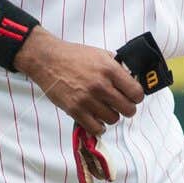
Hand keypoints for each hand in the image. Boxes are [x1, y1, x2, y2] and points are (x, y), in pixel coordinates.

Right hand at [15, 29, 144, 133]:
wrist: (47, 60)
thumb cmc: (73, 56)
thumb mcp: (100, 54)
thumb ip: (116, 67)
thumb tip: (131, 80)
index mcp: (109, 69)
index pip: (136, 92)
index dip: (137, 97)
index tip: (133, 97)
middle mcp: (100, 85)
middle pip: (128, 109)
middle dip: (127, 108)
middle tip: (120, 105)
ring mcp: (87, 99)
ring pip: (113, 119)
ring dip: (111, 116)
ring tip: (104, 109)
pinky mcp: (75, 110)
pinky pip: (96, 128)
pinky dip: (99, 127)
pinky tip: (96, 119)